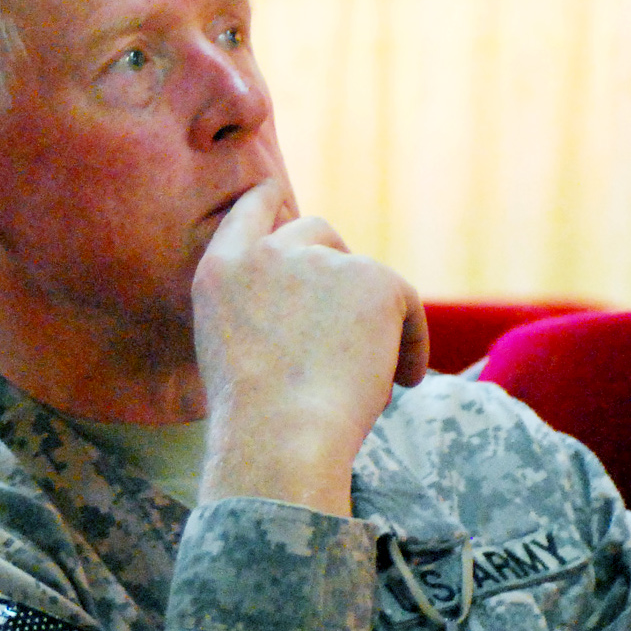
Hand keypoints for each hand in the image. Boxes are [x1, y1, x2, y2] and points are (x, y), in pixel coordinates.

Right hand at [192, 180, 426, 515]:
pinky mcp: (374, 280)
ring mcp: (321, 261)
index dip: (267, 200)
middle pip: (314, 231)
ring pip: (364, 275)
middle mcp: (267, 252)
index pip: (248, 210)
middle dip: (335, 264)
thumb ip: (258, 307)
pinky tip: (403, 382)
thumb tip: (314, 307)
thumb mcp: (230, 347)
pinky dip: (410, 344)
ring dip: (371, 316)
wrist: (280, 436)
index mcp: (220, 270)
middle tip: (352, 314)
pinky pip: (405, 306)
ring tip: (373, 375)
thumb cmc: (255, 419)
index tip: (276, 194)